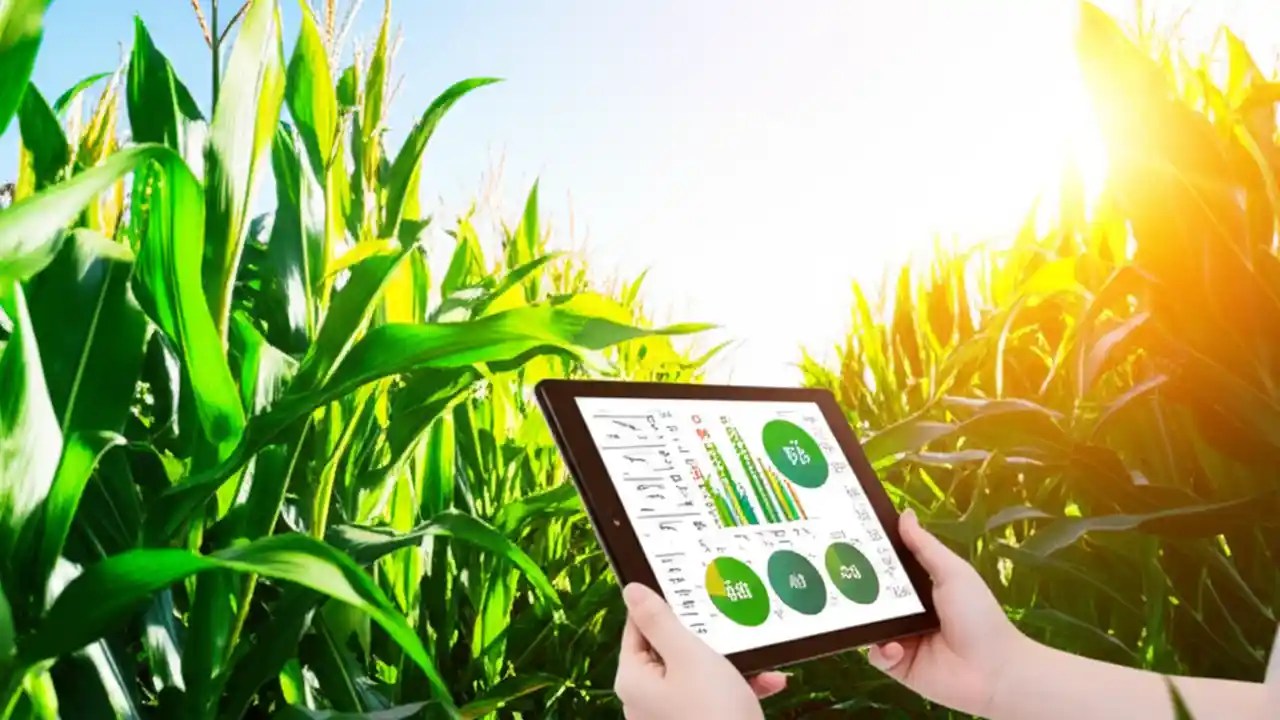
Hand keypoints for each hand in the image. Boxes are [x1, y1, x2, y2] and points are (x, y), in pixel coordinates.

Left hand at [614, 582, 786, 719]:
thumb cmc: (714, 714)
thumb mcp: (689, 656)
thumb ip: (660, 621)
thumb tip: (631, 591)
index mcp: (634, 679)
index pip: (638, 627)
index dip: (664, 606)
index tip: (691, 590)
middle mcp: (646, 700)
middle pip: (671, 649)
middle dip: (708, 637)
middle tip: (730, 621)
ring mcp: (670, 716)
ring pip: (698, 673)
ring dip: (732, 663)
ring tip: (758, 655)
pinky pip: (713, 697)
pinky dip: (739, 687)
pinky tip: (769, 680)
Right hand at [866, 508, 1032, 716]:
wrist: (994, 670)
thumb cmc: (979, 616)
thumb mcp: (952, 573)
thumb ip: (925, 546)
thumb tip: (905, 514)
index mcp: (920, 587)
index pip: (888, 568)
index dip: (870, 556)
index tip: (849, 539)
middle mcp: (907, 611)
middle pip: (872, 595)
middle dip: (856, 586)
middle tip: (837, 573)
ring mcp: (901, 638)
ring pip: (868, 624)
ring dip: (865, 618)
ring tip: (858, 610)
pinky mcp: (898, 665)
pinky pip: (876, 655)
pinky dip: (881, 650)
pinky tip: (896, 647)